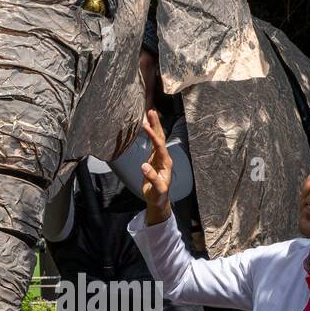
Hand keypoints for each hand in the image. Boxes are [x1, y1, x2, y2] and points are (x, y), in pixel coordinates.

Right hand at [140, 108, 172, 223]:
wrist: (159, 199)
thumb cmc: (158, 195)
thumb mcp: (156, 189)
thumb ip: (151, 177)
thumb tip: (144, 166)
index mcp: (165, 163)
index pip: (159, 146)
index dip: (153, 136)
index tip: (146, 127)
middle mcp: (164, 157)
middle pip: (161, 137)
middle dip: (156, 124)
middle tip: (151, 111)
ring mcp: (159, 157)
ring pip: (158, 138)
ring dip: (154, 126)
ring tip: (150, 113)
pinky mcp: (154, 158)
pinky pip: (153, 143)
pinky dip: (150, 133)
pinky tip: (148, 126)